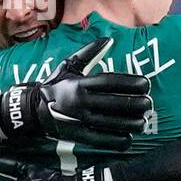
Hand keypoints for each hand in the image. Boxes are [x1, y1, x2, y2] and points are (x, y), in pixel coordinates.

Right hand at [0, 37, 152, 149]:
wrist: (32, 109)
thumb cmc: (55, 85)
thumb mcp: (68, 66)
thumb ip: (89, 53)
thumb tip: (109, 40)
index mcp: (80, 83)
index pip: (110, 82)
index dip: (130, 83)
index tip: (146, 85)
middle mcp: (80, 100)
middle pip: (113, 103)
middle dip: (135, 104)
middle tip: (148, 104)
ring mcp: (78, 119)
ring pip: (110, 122)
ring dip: (130, 123)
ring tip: (143, 122)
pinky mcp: (76, 135)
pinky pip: (99, 139)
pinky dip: (115, 140)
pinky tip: (128, 139)